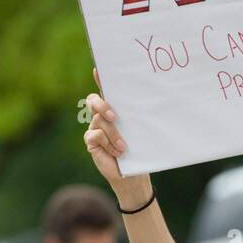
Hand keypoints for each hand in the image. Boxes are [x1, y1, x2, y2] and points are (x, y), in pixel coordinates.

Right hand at [84, 65, 150, 199]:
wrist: (133, 173)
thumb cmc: (140, 149)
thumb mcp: (141, 130)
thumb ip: (138, 117)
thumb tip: (151, 101)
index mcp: (115, 109)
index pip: (106, 90)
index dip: (100, 79)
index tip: (98, 69)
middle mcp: (102, 115)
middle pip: (93, 100)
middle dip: (103, 105)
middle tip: (115, 117)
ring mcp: (95, 127)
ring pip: (99, 121)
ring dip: (114, 135)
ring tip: (123, 147)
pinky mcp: (91, 141)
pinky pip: (95, 135)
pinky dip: (108, 144)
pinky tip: (117, 153)